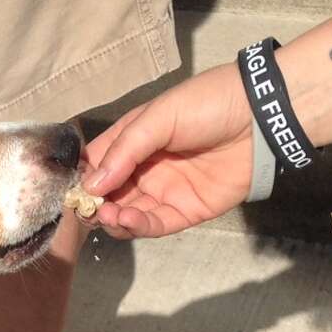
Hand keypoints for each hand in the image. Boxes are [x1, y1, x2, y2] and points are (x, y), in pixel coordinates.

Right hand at [81, 61, 253, 238]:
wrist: (259, 117)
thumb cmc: (207, 105)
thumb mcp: (158, 117)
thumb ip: (125, 151)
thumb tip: (92, 185)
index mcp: (133, 141)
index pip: (97, 164)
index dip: (82, 179)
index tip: (71, 190)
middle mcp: (144, 169)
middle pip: (109, 195)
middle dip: (96, 205)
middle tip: (89, 208)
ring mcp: (164, 192)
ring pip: (128, 215)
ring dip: (113, 218)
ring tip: (108, 213)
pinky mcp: (186, 211)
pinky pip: (155, 225)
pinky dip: (137, 226)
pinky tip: (126, 219)